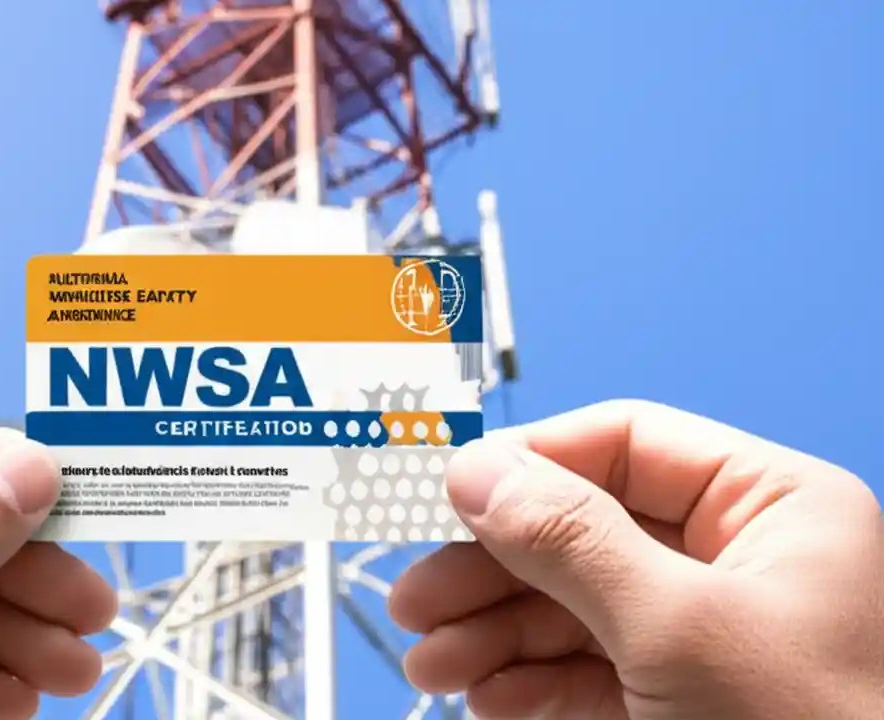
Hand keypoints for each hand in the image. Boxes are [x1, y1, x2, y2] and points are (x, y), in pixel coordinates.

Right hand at [390, 400, 883, 718]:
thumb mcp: (678, 630)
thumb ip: (572, 540)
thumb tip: (479, 470)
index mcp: (773, 507)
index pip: (628, 444)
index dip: (531, 464)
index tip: (448, 494)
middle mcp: (739, 560)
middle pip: (582, 531)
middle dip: (491, 571)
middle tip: (416, 602)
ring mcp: (707, 635)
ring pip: (573, 606)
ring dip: (493, 634)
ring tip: (432, 666)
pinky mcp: (682, 699)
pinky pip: (588, 670)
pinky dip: (528, 683)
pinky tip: (484, 697)